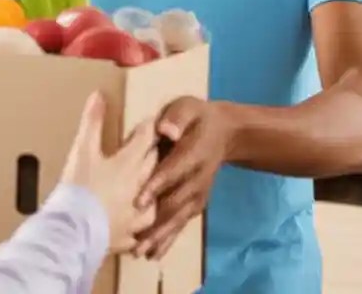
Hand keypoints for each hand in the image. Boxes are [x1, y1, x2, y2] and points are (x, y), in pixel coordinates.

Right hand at [60, 92, 158, 252]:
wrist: (74, 230)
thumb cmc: (79, 187)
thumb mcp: (82, 149)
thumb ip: (92, 121)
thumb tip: (98, 94)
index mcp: (129, 164)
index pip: (146, 139)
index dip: (148, 128)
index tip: (151, 122)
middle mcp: (140, 187)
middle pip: (154, 166)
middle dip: (155, 154)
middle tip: (154, 147)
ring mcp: (137, 215)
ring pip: (155, 200)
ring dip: (155, 191)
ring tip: (151, 188)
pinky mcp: (129, 235)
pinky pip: (141, 231)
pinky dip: (142, 228)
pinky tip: (138, 228)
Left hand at [133, 97, 227, 259]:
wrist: (225, 133)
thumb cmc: (197, 117)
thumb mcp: (188, 106)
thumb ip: (177, 116)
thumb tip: (166, 130)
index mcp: (194, 153)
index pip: (174, 171)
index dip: (158, 185)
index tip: (140, 201)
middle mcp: (198, 178)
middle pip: (176, 202)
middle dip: (156, 222)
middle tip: (135, 238)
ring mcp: (198, 193)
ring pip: (179, 218)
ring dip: (161, 236)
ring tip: (141, 252)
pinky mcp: (195, 203)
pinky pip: (182, 223)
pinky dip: (169, 239)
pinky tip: (154, 254)